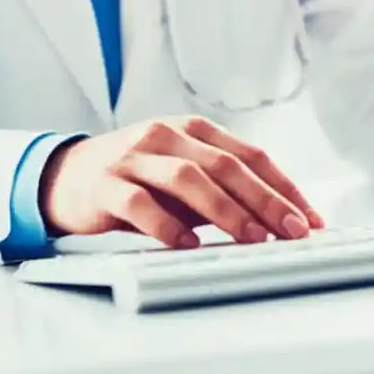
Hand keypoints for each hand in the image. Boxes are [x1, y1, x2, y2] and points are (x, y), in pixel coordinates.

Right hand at [39, 117, 323, 248]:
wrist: (64, 176)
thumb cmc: (138, 179)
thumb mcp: (183, 175)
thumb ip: (222, 190)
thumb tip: (276, 221)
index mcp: (195, 130)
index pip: (250, 156)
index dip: (283, 187)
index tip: (309, 218)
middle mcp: (167, 135)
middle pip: (226, 165)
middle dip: (265, 200)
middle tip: (291, 230)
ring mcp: (134, 157)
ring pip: (188, 178)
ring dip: (225, 210)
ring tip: (251, 237)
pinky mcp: (104, 184)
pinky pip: (139, 203)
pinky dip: (167, 224)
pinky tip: (187, 243)